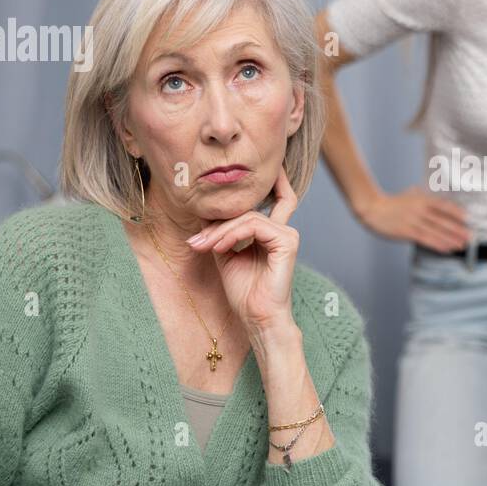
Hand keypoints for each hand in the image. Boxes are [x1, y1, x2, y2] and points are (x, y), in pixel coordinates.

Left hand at [186, 166, 300, 331]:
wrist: (256, 318)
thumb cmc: (244, 292)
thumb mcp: (225, 254)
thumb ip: (219, 231)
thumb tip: (204, 208)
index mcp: (273, 232)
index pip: (277, 197)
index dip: (273, 179)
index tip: (252, 167)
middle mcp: (284, 230)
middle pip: (251, 207)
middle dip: (221, 219)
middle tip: (198, 240)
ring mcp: (288, 235)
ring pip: (248, 216)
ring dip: (220, 231)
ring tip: (204, 247)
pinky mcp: (288, 242)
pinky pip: (255, 225)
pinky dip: (232, 235)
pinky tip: (220, 248)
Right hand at [354, 185, 471, 252]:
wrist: (372, 209)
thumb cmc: (391, 203)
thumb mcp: (409, 194)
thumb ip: (422, 196)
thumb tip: (434, 197)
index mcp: (421, 199)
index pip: (443, 205)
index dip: (456, 212)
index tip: (467, 218)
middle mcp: (419, 209)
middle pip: (443, 221)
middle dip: (458, 229)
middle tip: (470, 236)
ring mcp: (413, 221)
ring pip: (436, 232)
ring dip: (451, 239)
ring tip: (462, 245)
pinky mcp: (406, 232)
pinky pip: (426, 239)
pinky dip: (438, 244)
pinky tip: (447, 249)